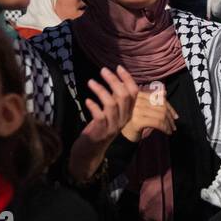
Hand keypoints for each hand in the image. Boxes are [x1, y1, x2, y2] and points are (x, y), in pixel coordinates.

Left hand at [69, 66, 138, 181]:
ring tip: (91, 82)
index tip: (119, 67)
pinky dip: (93, 106)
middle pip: (124, 96)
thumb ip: (114, 99)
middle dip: (114, 80)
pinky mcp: (100, 132)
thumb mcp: (110, 113)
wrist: (89, 153)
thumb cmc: (98, 129)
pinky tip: (87, 100)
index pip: (134, 93)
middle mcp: (123, 119)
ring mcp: (112, 126)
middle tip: (103, 70)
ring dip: (101, 90)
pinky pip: (100, 116)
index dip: (128, 79)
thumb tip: (114, 80)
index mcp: (127, 113)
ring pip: (112, 104)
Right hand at [121, 85, 177, 142]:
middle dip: (170, 116)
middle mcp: (135, 100)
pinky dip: (165, 128)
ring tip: (171, 130)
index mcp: (136, 95)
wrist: (120, 137)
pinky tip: (167, 132)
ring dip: (169, 124)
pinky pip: (157, 123)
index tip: (175, 116)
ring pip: (161, 114)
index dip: (169, 107)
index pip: (158, 98)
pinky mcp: (137, 120)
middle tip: (174, 125)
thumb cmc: (131, 122)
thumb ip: (152, 100)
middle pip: (161, 106)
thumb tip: (164, 92)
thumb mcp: (142, 109)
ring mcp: (136, 110)